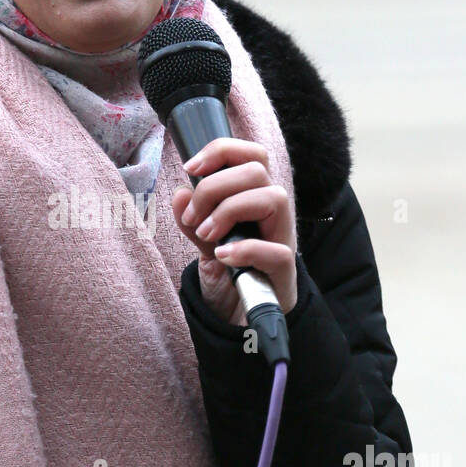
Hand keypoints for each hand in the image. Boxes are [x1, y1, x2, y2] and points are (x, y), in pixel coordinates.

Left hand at [170, 138, 296, 321]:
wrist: (242, 315)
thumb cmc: (230, 272)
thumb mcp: (204, 242)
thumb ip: (190, 219)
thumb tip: (180, 194)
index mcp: (256, 197)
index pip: (252, 154)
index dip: (222, 151)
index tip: (190, 168)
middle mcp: (274, 212)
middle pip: (257, 169)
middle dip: (214, 187)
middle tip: (192, 217)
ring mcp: (283, 239)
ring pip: (274, 197)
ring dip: (229, 211)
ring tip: (205, 235)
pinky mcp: (284, 270)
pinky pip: (276, 251)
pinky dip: (244, 250)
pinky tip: (223, 257)